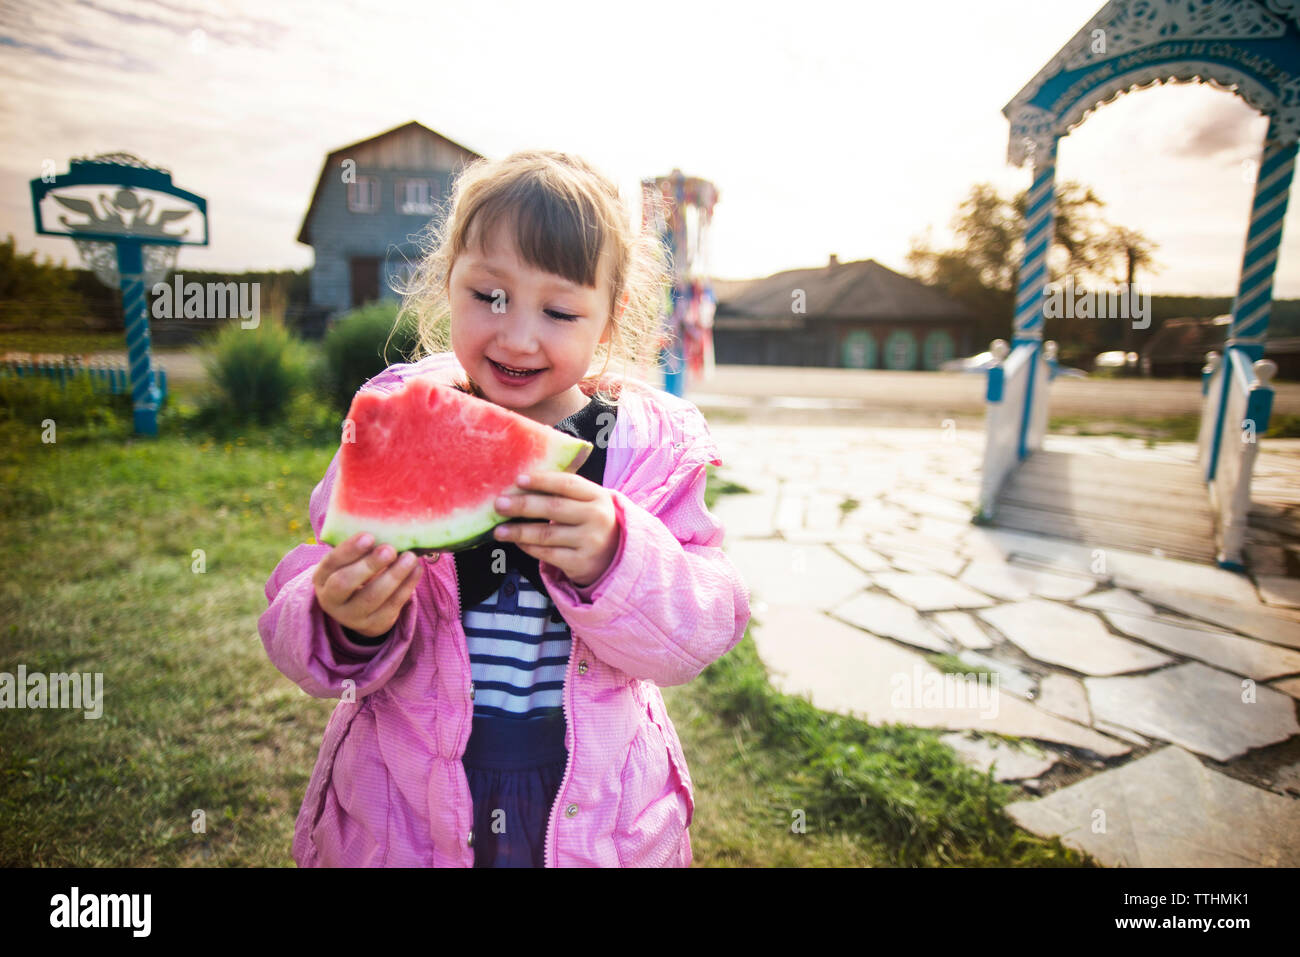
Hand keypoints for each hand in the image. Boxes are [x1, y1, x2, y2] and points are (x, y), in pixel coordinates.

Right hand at [313, 533, 422, 637]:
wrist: (359, 609)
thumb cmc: (355, 572)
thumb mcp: (349, 561)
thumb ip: (361, 547)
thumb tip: (386, 524)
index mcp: (322, 578)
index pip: (331, 563)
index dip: (349, 550)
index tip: (369, 537)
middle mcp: (332, 600)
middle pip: (345, 583)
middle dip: (369, 565)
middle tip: (390, 549)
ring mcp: (352, 616)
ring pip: (372, 598)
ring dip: (394, 576)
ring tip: (410, 557)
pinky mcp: (374, 624)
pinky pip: (392, 606)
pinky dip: (407, 586)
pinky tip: (416, 569)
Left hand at [492, 471, 620, 588]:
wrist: (615, 557)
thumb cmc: (590, 522)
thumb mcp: (587, 502)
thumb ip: (563, 492)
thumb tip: (520, 485)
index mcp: (598, 496)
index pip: (567, 484)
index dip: (542, 481)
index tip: (518, 480)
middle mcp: (597, 518)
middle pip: (554, 508)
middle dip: (523, 505)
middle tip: (499, 504)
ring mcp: (590, 542)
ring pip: (546, 534)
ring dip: (518, 531)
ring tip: (499, 530)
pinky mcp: (580, 563)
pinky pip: (547, 554)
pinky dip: (529, 547)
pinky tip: (517, 543)